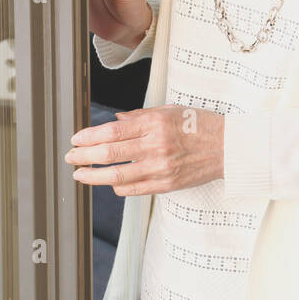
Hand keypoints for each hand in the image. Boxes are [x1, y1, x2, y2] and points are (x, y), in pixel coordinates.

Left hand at [65, 105, 223, 195]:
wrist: (228, 147)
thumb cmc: (200, 124)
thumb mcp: (171, 110)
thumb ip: (141, 117)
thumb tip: (116, 121)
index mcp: (156, 124)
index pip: (114, 131)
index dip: (90, 136)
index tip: (76, 139)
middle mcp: (156, 146)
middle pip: (110, 153)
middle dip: (84, 156)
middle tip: (71, 157)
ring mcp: (160, 168)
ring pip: (117, 176)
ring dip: (94, 176)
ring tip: (80, 174)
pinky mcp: (166, 185)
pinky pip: (134, 189)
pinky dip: (117, 187)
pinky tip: (109, 183)